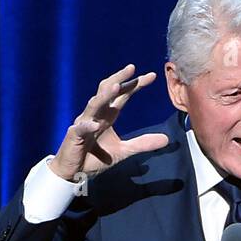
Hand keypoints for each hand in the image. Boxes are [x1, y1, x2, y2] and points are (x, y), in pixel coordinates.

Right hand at [50, 64, 167, 180]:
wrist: (74, 172)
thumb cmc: (95, 158)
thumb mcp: (124, 151)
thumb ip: (143, 143)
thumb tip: (167, 139)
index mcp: (108, 115)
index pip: (123, 95)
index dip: (135, 84)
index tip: (152, 75)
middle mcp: (96, 114)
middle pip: (107, 90)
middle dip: (118, 78)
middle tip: (132, 68)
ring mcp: (84, 123)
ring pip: (94, 105)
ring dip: (104, 96)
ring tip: (115, 86)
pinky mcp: (74, 136)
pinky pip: (81, 129)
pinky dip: (88, 126)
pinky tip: (95, 125)